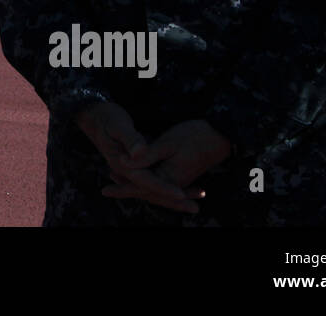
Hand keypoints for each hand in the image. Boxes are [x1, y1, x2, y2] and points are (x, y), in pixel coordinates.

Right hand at [74, 101, 200, 213]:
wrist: (93, 114)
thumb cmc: (106, 117)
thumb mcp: (118, 125)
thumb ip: (130, 139)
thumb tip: (140, 154)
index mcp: (122, 164)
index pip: (146, 181)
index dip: (164, 188)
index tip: (182, 194)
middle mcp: (126, 170)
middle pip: (151, 190)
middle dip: (172, 200)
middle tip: (196, 208)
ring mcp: (130, 169)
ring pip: (153, 187)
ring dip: (172, 195)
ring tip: (196, 198)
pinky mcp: (134, 164)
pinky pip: (152, 179)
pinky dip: (166, 185)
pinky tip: (181, 186)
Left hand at [105, 119, 231, 203]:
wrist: (220, 134)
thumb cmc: (194, 136)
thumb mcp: (167, 143)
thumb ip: (146, 155)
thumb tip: (123, 162)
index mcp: (169, 178)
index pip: (141, 187)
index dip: (122, 188)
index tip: (105, 190)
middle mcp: (174, 183)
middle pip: (146, 191)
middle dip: (127, 189)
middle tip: (107, 190)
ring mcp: (179, 180)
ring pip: (153, 187)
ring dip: (137, 186)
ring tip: (119, 181)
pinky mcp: (182, 173)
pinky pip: (161, 181)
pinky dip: (149, 181)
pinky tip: (141, 174)